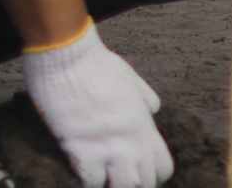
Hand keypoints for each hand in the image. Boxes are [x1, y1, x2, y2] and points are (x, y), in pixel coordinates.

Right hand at [23, 21, 172, 187]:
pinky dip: (86, 182)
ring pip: (121, 187)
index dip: (151, 175)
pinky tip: (80, 172)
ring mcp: (107, 146)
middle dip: (133, 185)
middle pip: (144, 183)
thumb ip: (145, 98)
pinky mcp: (81, 149)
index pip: (163, 167)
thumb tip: (152, 110)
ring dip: (111, 186)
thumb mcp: (131, 79)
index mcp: (144, 125)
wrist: (68, 57)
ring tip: (101, 178)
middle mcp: (131, 140)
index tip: (137, 173)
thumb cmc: (97, 64)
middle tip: (116, 179)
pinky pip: (91, 182)